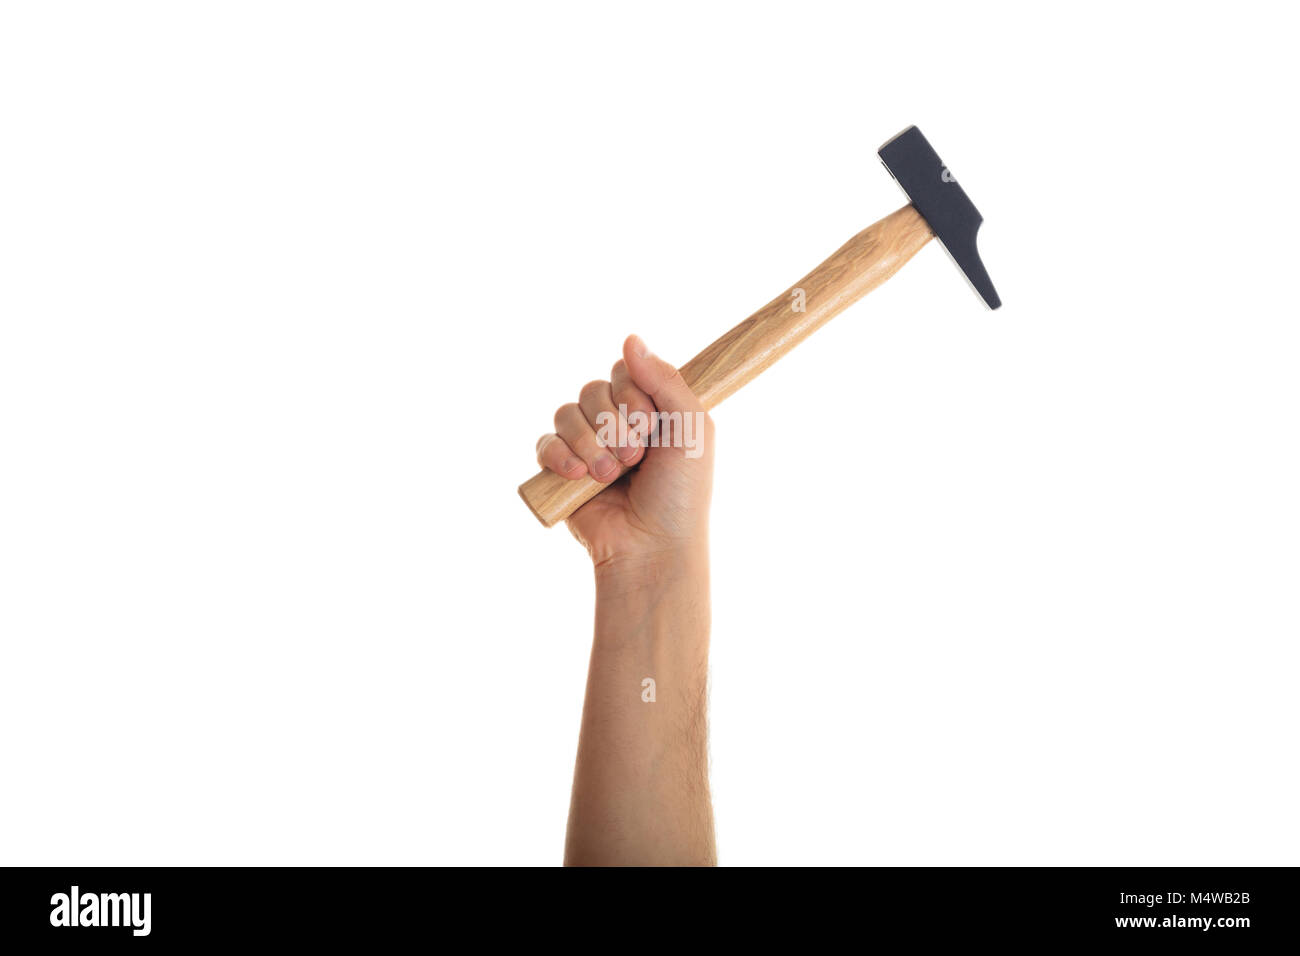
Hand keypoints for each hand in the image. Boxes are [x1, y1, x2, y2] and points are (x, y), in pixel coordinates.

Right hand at [535, 335, 713, 566]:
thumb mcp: (692, 429)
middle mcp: (617, 423)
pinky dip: (559, 456)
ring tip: (609, 475)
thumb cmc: (681, 494)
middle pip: (592, 389)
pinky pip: (544, 443)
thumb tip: (630, 338)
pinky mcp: (562, 472)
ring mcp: (587, 446)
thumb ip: (666, 380)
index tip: (650, 425)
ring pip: (566, 413)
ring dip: (589, 444)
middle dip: (612, 425)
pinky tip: (578, 476)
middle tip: (635, 458)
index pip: (624, 371)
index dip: (631, 394)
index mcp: (650, 409)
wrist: (652, 547)